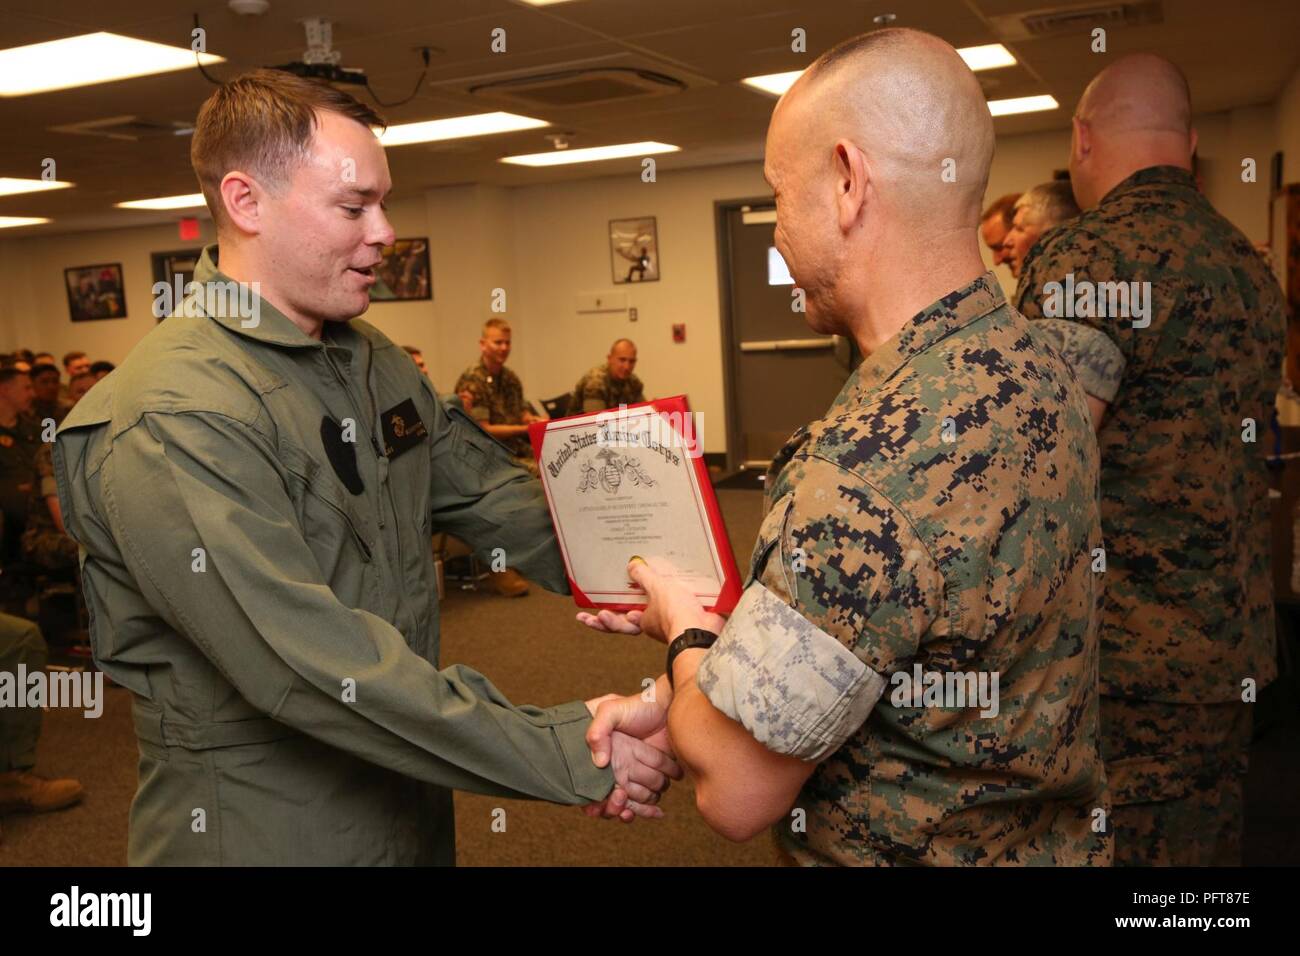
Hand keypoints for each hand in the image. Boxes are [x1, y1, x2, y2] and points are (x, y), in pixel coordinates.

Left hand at [578, 558, 724, 644]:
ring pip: (645, 618)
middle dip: (606, 622)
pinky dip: (662, 601)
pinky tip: (663, 590)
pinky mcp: (681, 619)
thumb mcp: (657, 588)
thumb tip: (631, 566)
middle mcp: (652, 624)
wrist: (704, 628)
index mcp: (642, 621)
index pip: (618, 622)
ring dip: (633, 609)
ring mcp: (666, 624)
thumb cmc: (679, 616)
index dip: (604, 620)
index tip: (592, 615)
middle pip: (625, 624)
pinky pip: (666, 609)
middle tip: (586, 618)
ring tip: (620, 600)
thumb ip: (644, 577)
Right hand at [581, 692, 681, 821]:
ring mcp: (634, 775)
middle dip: (610, 806)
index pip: (590, 788)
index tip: (594, 803)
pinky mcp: (653, 779)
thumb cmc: (636, 706)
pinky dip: (646, 809)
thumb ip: (598, 731)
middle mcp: (616, 769)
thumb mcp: (610, 710)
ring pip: (628, 803)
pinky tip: (650, 811)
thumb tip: (599, 763)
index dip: (591, 801)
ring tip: (626, 801)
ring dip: (628, 808)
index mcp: (603, 756)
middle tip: (616, 797)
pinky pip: (645, 802)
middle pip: (609, 800)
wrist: (666, 705)